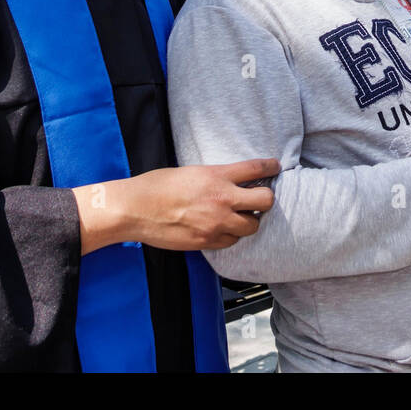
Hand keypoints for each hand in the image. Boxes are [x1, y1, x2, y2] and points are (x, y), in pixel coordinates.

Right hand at [73, 158, 279, 254]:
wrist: (135, 209)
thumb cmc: (157, 186)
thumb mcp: (191, 172)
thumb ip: (214, 177)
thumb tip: (230, 181)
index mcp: (217, 176)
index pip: (256, 169)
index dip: (271, 167)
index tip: (275, 167)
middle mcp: (222, 199)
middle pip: (265, 201)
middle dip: (265, 200)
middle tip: (258, 199)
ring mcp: (216, 223)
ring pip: (252, 226)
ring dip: (249, 220)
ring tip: (239, 216)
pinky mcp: (207, 241)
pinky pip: (232, 241)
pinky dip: (231, 236)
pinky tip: (222, 230)